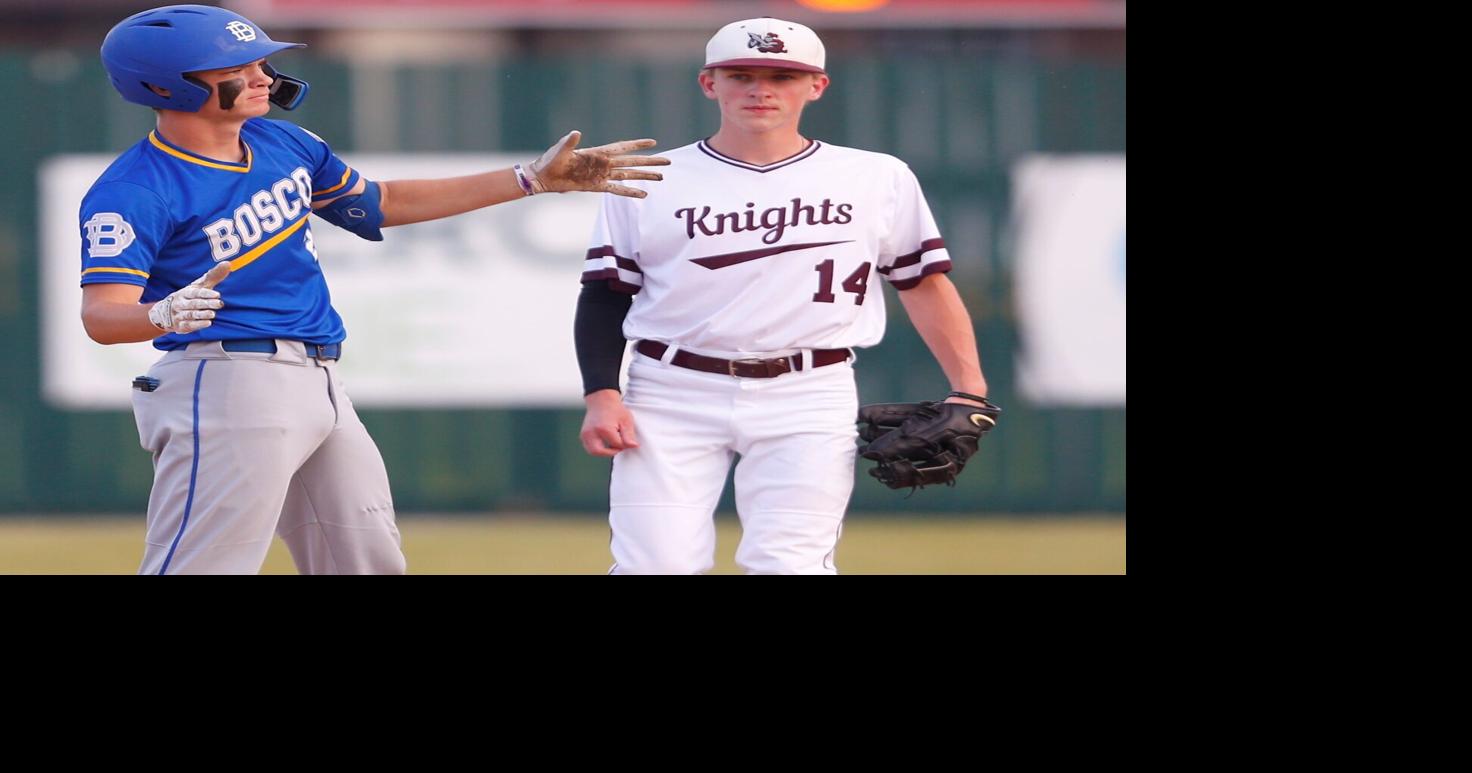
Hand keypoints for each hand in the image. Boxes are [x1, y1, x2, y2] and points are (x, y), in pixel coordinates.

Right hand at [148, 263, 229, 332]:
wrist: (165, 313)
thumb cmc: (189, 297)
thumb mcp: (199, 287)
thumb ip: (213, 277)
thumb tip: (227, 264)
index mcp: (185, 293)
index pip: (196, 293)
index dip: (206, 293)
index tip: (217, 294)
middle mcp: (180, 303)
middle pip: (194, 303)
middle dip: (207, 303)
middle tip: (220, 303)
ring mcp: (179, 315)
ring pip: (190, 314)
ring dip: (202, 314)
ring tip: (212, 314)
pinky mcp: (181, 326)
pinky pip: (188, 325)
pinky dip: (198, 324)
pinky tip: (208, 323)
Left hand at [525, 130, 669, 198]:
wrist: (544, 177)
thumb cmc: (551, 160)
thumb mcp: (560, 150)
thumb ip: (570, 142)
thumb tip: (576, 133)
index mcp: (598, 152)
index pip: (623, 147)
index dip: (638, 145)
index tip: (653, 143)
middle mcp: (603, 163)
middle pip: (632, 162)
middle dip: (650, 162)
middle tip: (667, 162)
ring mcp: (602, 176)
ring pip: (629, 175)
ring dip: (644, 176)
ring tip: (661, 178)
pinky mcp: (597, 187)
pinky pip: (617, 190)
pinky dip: (630, 192)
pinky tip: (643, 194)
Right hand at [580, 389, 639, 456]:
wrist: (601, 400)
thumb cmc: (615, 409)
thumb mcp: (626, 420)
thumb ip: (629, 435)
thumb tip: (633, 446)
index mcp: (604, 428)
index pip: (616, 445)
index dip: (624, 445)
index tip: (628, 440)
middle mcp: (592, 432)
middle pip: (600, 452)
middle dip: (611, 452)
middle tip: (618, 447)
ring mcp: (585, 434)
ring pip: (592, 451)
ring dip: (603, 452)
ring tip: (612, 444)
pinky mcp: (583, 435)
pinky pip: (589, 447)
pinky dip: (597, 448)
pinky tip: (605, 442)